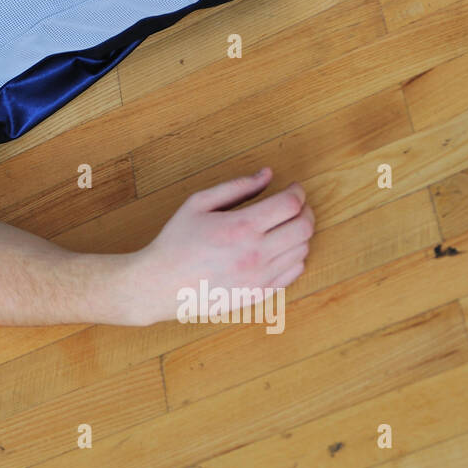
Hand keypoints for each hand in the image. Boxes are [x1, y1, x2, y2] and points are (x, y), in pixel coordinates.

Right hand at [121, 167, 314, 325]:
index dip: (298, 192)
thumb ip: (236, 186)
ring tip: (285, 226)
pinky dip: (295, 257)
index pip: (291, 204)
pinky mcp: (259, 293)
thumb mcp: (199, 203)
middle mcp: (256, 253)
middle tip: (295, 205)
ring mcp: (260, 277)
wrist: (161, 284)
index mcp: (241, 227)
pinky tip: (281, 248)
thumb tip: (267, 174)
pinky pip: (294, 273)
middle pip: (304, 227)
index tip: (293, 187)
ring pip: (303, 250)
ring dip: (300, 234)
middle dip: (306, 211)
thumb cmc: (176, 241)